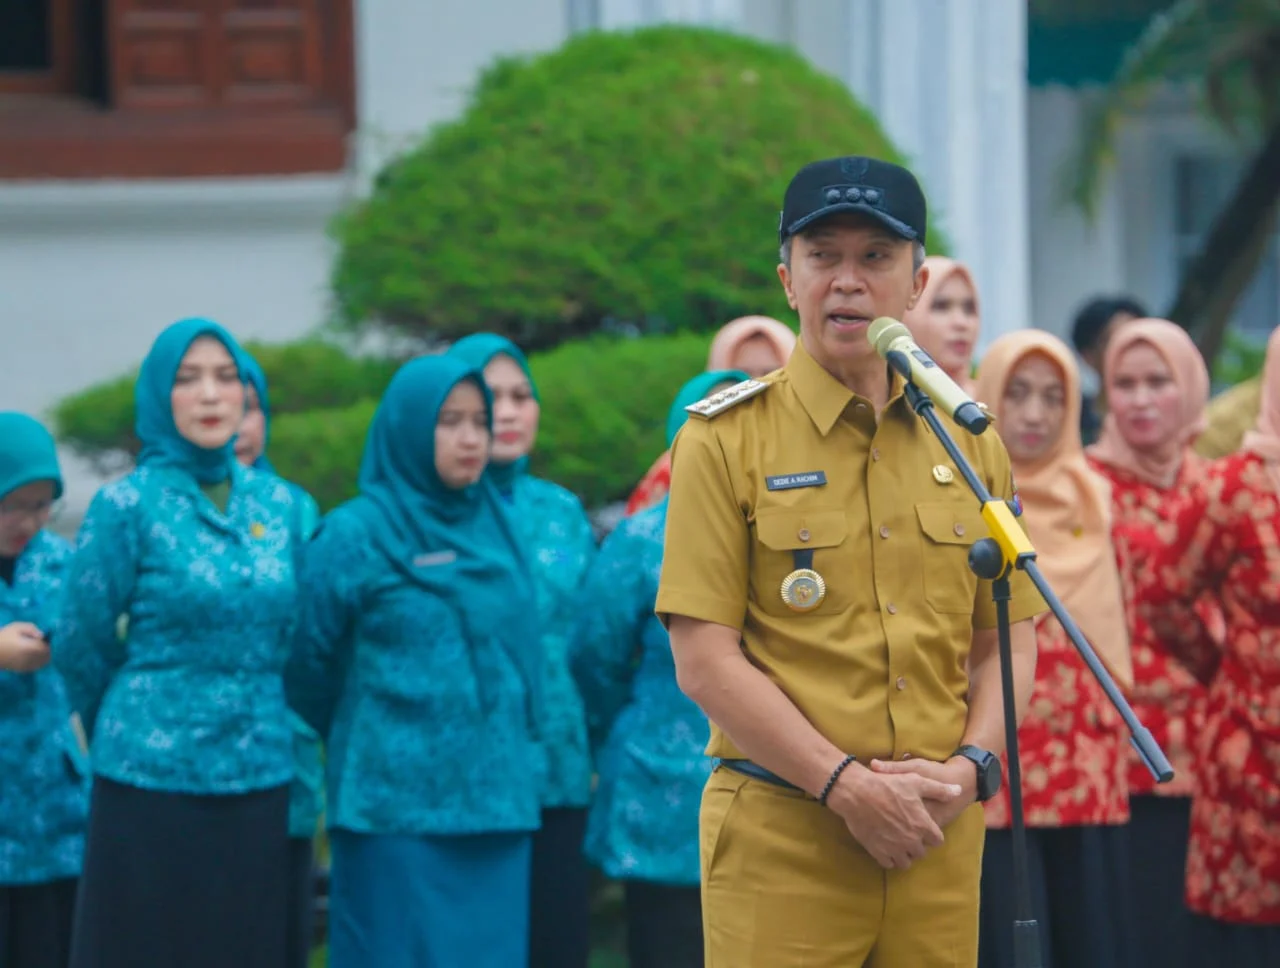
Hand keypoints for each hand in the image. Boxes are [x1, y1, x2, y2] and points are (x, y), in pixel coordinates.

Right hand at [0, 622, 50, 672]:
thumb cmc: (3, 636)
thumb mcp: (17, 627)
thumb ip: (31, 629)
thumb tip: (43, 635)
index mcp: (30, 647)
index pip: (46, 647)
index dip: (47, 642)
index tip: (42, 638)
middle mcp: (30, 658)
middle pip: (46, 656)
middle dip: (46, 650)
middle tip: (40, 644)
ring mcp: (26, 665)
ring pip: (42, 663)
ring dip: (43, 657)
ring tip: (35, 650)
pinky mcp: (21, 670)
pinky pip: (35, 667)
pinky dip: (37, 662)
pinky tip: (32, 656)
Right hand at [826, 761, 961, 869]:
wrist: (857, 792)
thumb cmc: (888, 785)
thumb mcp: (916, 782)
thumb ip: (939, 790)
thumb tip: (959, 791)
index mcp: (923, 826)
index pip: (937, 841)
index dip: (931, 834)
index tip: (923, 827)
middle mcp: (911, 841)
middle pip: (921, 853)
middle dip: (917, 844)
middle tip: (907, 832)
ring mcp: (894, 848)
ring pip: (906, 862)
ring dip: (904, 854)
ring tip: (897, 842)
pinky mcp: (878, 852)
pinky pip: (888, 864)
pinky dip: (888, 857)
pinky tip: (885, 845)